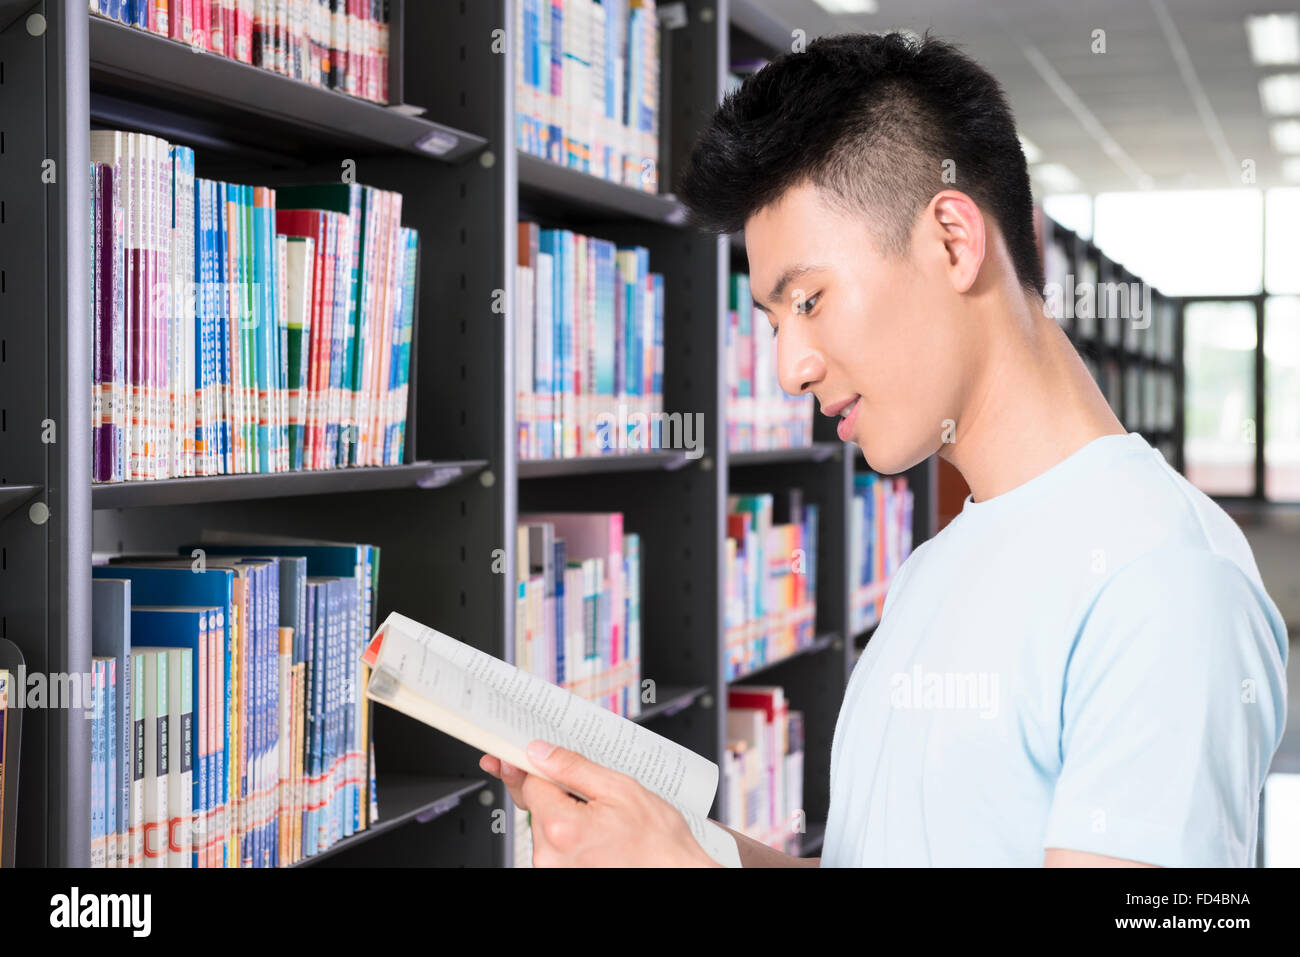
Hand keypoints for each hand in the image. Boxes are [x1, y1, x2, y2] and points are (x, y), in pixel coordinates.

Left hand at [479, 740, 719, 866]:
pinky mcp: (559, 877)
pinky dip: (569, 832)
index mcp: (561, 828)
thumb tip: (539, 753)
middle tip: (581, 785)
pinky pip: (554, 845)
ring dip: (563, 813)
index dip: (534, 763)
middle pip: (535, 804)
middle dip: (553, 789)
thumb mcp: (619, 788)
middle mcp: (549, 856)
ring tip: (602, 815)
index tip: (524, 752)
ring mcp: (553, 871)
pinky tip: (596, 829)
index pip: (531, 781)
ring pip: (544, 824)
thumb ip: (573, 768)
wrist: (675, 873)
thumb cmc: (657, 842)